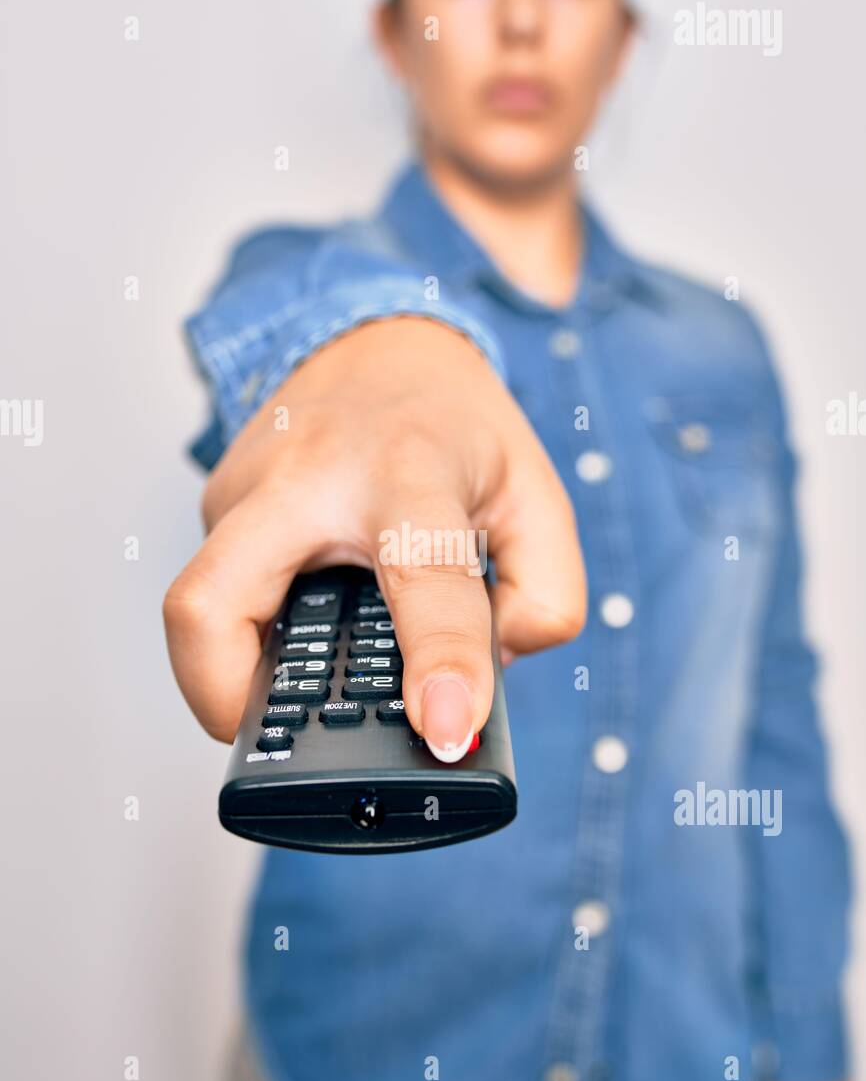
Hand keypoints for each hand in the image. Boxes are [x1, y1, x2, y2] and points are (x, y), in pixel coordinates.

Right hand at [164, 317, 585, 756]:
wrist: (378, 343)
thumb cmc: (455, 426)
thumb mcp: (535, 495)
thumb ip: (546, 594)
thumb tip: (492, 672)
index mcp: (409, 469)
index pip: (423, 574)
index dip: (439, 663)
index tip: (446, 731)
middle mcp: (305, 476)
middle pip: (212, 603)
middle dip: (225, 695)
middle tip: (276, 737)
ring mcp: (242, 488)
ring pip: (196, 609)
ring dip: (237, 669)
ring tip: (304, 678)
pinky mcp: (214, 503)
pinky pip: (216, 592)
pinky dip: (250, 632)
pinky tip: (301, 622)